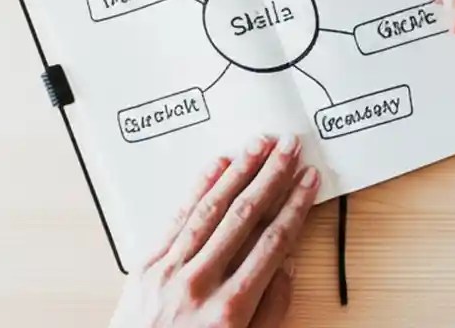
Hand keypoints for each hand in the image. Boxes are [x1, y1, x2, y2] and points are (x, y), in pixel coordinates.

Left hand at [109, 135, 320, 327]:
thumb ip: (272, 308)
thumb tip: (288, 263)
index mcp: (230, 310)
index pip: (273, 241)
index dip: (295, 205)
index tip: (308, 181)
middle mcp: (199, 284)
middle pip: (244, 215)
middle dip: (272, 176)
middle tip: (290, 148)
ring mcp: (169, 271)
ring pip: (211, 207)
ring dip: (239, 170)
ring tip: (259, 144)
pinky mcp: (146, 264)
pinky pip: (178, 217)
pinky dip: (199, 187)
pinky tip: (218, 165)